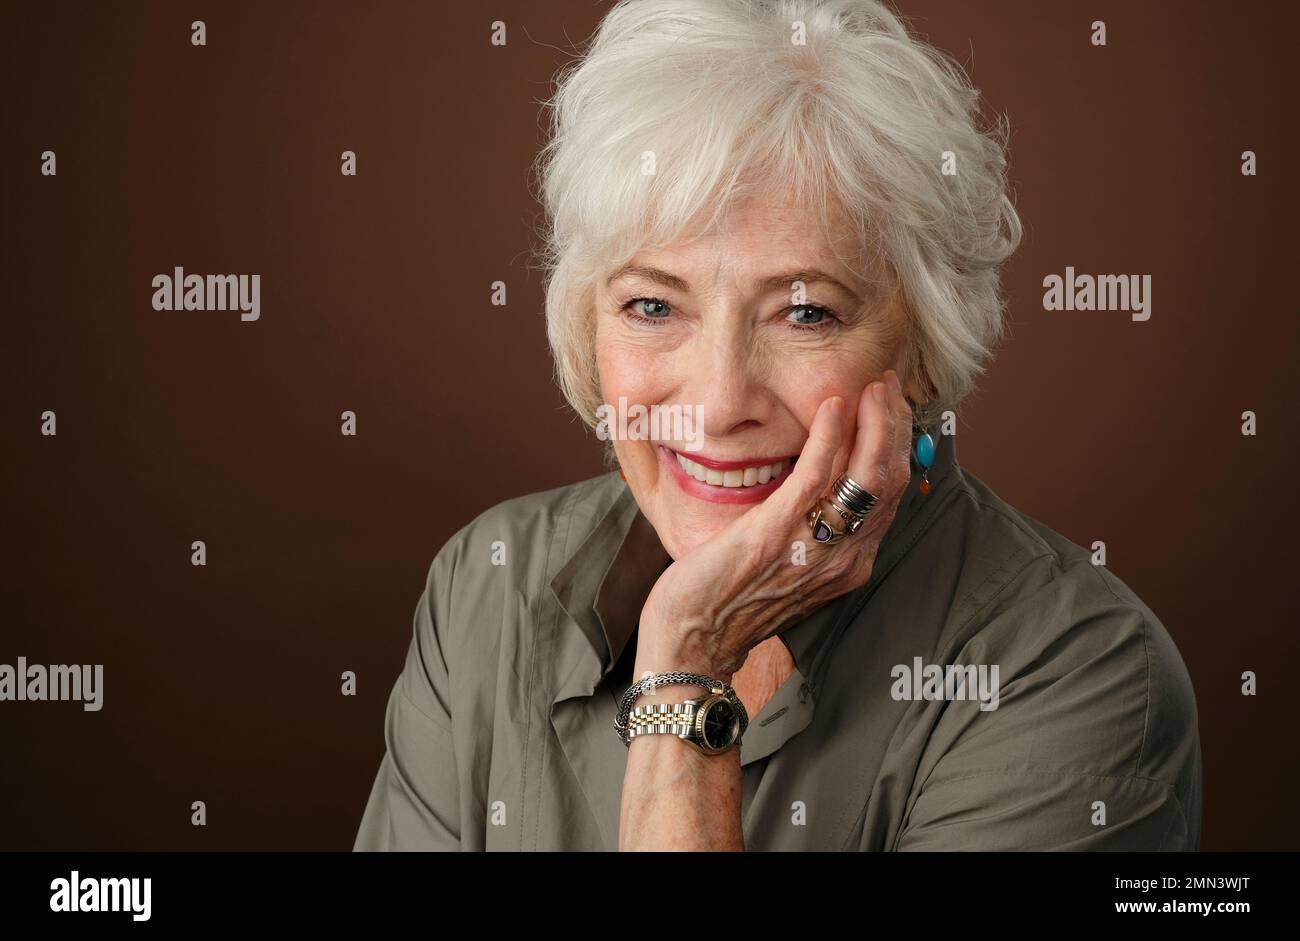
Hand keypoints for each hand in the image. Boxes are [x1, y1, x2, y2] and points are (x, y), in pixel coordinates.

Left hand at [634, 369, 914, 683]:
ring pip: (867, 475)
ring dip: (874, 421)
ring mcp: (815, 546)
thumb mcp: (787, 564)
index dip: (897, 444)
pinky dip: (830, 437)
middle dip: (894, 424)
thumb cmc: (730, 600)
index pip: (890, 494)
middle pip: (889, 479)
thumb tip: (818, 483)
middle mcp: (844, 557)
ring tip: (872, 385)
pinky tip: (833, 405)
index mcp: (849, 562)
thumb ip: (811, 528)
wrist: (694, 641)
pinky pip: (816, 477)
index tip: (891, 407)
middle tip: (887, 384)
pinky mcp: (776, 533)